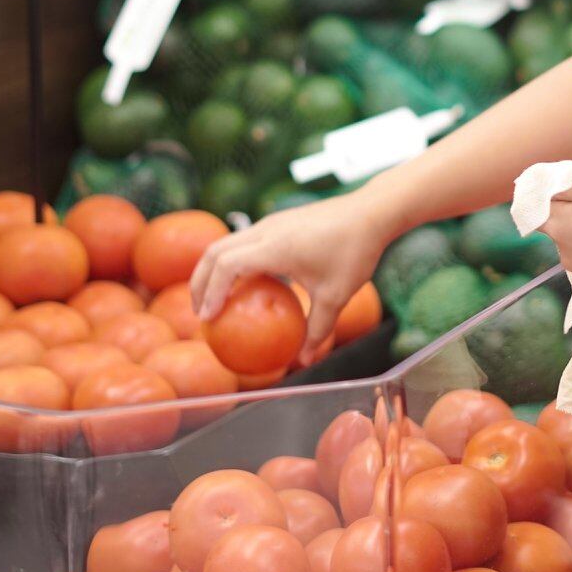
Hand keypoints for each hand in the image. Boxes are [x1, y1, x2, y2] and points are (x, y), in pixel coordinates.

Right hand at [190, 188, 400, 363]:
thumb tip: (304, 360)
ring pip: (227, 242)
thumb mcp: (336, 296)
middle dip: (200, 281)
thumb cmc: (354, 252)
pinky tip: (244, 284)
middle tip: (200, 312)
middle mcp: (266, 230)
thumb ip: (317, 329)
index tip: (207, 318)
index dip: (210, 291)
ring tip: (214, 299)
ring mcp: (271, 222)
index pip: (227, 266)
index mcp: (275, 246)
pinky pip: (244, 241)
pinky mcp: (278, 221)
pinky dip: (233, 261)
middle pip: (215, 251)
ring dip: (213, 269)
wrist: (371, 211)